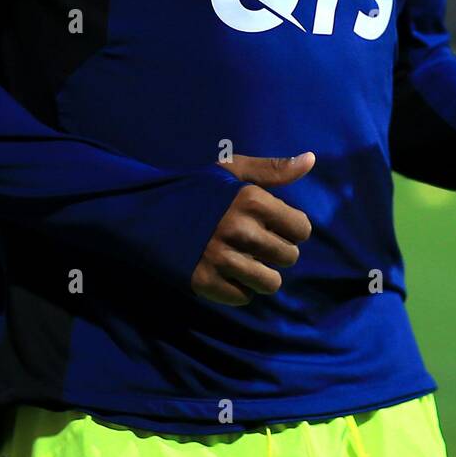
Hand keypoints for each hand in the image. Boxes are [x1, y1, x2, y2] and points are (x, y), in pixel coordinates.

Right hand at [190, 153, 313, 305]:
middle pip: (288, 257)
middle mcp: (238, 229)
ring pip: (270, 283)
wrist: (144, 213)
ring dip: (261, 274)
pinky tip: (224, 271)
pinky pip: (244, 297)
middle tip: (254, 243)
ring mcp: (220, 257)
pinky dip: (238, 288)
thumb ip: (273, 169)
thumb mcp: (230, 171)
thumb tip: (311, 159)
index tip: (273, 225)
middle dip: (276, 252)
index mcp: (249, 199)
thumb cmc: (194, 190)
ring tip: (244, 260)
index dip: (291, 228)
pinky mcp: (204, 281)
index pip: (301, 228)